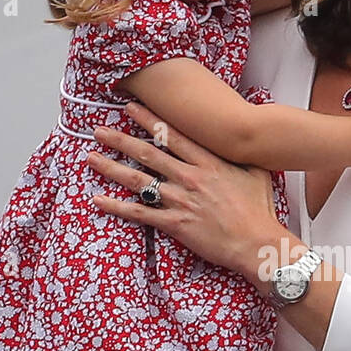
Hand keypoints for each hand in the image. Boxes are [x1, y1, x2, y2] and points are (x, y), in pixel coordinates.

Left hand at [87, 100, 282, 276]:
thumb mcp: (257, 171)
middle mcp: (190, 177)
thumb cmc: (259, 210)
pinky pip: (139, 213)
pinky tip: (98, 199)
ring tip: (91, 157)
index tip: (130, 108)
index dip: (149, 119)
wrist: (257, 242)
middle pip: (148, 153)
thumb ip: (240, 153)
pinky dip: (117, 206)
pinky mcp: (175, 224)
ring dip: (111, 167)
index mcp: (209, 163)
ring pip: (138, 180)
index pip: (173, 135)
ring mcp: (180, 200)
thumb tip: (239, 136)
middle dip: (120, 139)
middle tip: (98, 130)